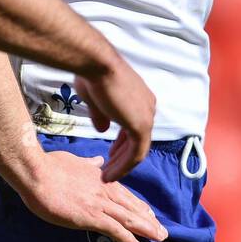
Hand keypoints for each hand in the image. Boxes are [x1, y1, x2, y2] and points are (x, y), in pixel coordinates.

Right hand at [17, 150, 167, 241]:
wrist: (36, 173)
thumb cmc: (50, 165)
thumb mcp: (75, 160)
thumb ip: (88, 164)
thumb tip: (97, 161)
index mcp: (101, 178)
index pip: (125, 194)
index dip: (138, 205)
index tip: (149, 213)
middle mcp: (104, 190)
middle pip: (132, 207)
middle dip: (148, 220)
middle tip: (162, 231)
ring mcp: (98, 203)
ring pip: (128, 218)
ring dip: (146, 228)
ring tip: (159, 238)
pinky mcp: (90, 216)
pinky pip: (114, 229)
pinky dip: (127, 237)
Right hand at [73, 57, 156, 180]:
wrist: (96, 64)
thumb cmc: (93, 75)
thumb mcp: (95, 99)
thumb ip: (101, 115)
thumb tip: (103, 130)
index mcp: (139, 98)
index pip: (134, 125)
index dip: (122, 141)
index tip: (111, 152)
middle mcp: (147, 107)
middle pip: (138, 138)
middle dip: (123, 155)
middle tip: (110, 168)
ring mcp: (146, 117)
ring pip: (138, 149)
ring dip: (122, 165)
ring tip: (107, 177)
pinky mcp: (141, 127)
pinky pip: (136, 154)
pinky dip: (123, 167)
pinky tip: (110, 174)